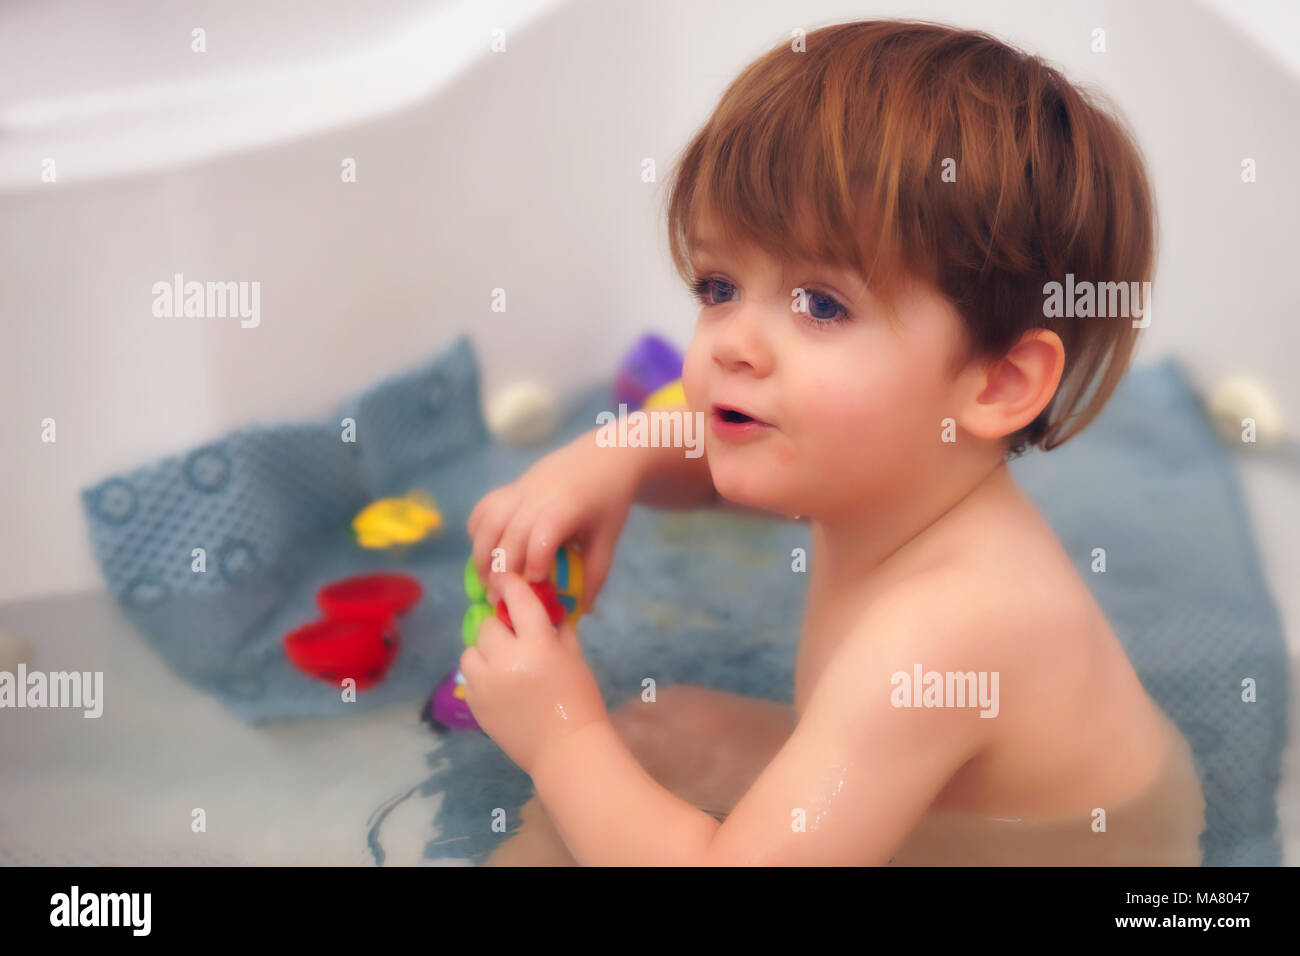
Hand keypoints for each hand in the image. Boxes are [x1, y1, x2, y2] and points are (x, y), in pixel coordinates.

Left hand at [460, 572, 608, 774]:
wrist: (566, 749)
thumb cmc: (580, 701)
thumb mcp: (575, 658)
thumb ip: (557, 630)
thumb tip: (545, 609)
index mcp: (538, 645)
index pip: (517, 599)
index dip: (509, 583)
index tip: (504, 578)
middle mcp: (507, 660)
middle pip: (488, 625)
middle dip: (501, 627)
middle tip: (515, 638)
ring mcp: (487, 684)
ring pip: (471, 650)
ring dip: (485, 651)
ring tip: (502, 663)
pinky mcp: (476, 703)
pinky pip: (470, 676)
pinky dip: (482, 675)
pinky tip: (500, 685)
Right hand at [467, 430, 640, 612]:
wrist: (603, 457)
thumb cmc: (607, 502)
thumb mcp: (607, 539)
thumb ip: (594, 575)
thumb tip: (582, 612)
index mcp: (565, 509)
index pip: (541, 536)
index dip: (533, 563)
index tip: (535, 585)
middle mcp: (538, 496)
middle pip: (508, 534)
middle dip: (500, 569)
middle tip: (500, 597)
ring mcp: (520, 490)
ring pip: (488, 521)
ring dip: (482, 554)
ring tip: (488, 581)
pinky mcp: (510, 487)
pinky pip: (484, 509)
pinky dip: (477, 532)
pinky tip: (486, 552)